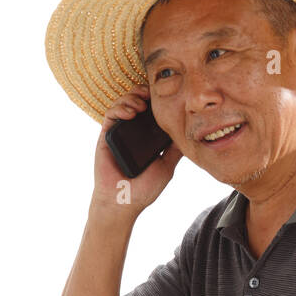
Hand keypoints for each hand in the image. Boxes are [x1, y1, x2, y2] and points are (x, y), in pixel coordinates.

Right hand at [91, 85, 182, 219]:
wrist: (123, 201)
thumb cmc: (144, 188)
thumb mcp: (166, 166)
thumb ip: (174, 150)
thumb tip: (190, 135)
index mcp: (146, 138)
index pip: (151, 112)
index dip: (156, 101)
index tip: (165, 96)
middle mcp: (132, 132)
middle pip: (136, 102)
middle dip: (143, 93)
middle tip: (150, 93)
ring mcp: (119, 133)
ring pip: (122, 104)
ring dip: (131, 98)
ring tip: (141, 104)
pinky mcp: (106, 136)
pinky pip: (110, 115)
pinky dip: (119, 108)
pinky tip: (130, 112)